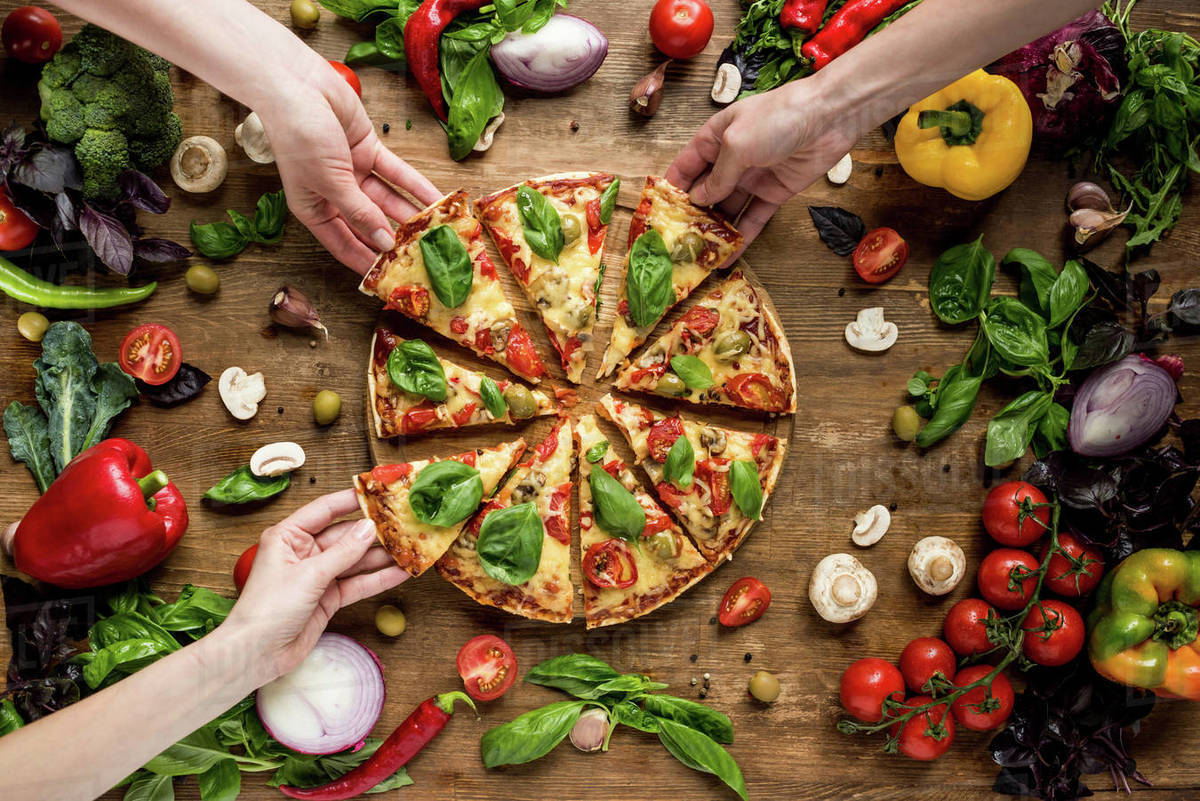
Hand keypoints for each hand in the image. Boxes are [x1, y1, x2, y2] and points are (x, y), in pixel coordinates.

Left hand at [221, 489, 407, 683]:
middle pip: (345, 536)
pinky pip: (358, 584)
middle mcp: (304, 552)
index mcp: (289, 536)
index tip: (379, 493)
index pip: (325, 510)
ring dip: (381, 557)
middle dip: (374, 532)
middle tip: (404, 523)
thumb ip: (343, 552)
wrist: (256, 654)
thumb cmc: (268, 609)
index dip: (352, 500)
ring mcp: (317, 576)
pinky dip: (378, 579)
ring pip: (355, 561)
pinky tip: (400, 573)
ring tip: (410, 547)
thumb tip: (369, 528)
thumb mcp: (309, 575)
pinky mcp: (328, 598)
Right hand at [258, 63, 443, 273]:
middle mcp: (335, 195)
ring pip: (388, 200)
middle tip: (424, 255)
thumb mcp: (329, 181)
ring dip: (410, 214)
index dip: (368, 262)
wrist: (295, 84)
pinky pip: (396, 173)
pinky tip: (436, 199)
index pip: (345, 245)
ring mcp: (353, 172)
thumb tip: (383, 241)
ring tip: (436, 231)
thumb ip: (359, 212)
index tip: (391, 280)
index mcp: (315, 210)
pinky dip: (415, 185)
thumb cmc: (299, 136)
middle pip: (371, 224)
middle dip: (396, 239)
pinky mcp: (368, 150)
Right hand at [666, 77, 860, 252]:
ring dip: (715, 230)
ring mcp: (753, 177)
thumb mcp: (737, 144)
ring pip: (727, 208)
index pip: (687, 165)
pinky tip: (729, 256)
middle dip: (692, 214)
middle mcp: (732, 159)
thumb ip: (718, 175)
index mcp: (716, 138)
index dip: (672, 187)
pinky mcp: (775, 193)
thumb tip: (699, 199)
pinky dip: (742, 237)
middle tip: (677, 241)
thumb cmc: (778, 118)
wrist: (829, 117)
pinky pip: (753, 218)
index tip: (658, 212)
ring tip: (699, 254)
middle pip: (705, 191)